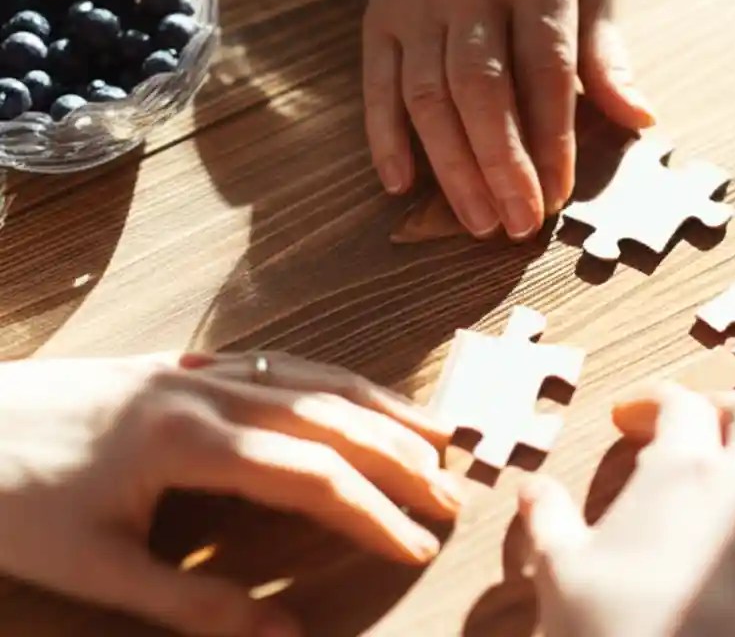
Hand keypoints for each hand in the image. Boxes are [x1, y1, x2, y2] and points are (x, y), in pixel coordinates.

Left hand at [0, 352, 463, 636]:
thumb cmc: (10, 499)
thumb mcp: (92, 568)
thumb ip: (191, 603)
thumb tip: (283, 632)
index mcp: (191, 441)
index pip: (314, 476)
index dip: (375, 514)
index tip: (419, 546)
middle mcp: (209, 391)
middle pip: (331, 417)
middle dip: (400, 455)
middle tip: (454, 491)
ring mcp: (198, 367)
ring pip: (314, 380)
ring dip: (381, 406)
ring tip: (436, 434)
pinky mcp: (183, 361)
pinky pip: (281, 363)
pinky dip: (334, 379)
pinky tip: (354, 393)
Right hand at [362, 0, 656, 239]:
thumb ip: (606, 54)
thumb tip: (640, 119)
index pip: (545, 70)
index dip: (552, 139)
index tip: (558, 194)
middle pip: (480, 89)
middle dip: (500, 164)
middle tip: (518, 223)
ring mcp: (418, 2)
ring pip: (427, 94)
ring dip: (451, 165)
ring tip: (477, 219)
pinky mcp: (379, 16)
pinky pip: (376, 83)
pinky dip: (384, 137)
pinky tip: (400, 184)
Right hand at [518, 385, 734, 636]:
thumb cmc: (617, 634)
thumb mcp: (562, 572)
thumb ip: (549, 519)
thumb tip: (534, 491)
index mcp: (685, 469)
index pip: (679, 403)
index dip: (649, 402)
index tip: (626, 418)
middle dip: (712, 407)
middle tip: (677, 427)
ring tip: (722, 457)